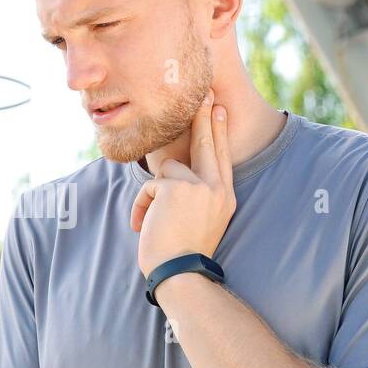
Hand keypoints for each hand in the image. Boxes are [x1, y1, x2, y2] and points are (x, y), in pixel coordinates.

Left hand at [129, 90, 235, 276]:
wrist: (180, 274)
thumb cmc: (181, 255)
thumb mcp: (200, 221)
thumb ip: (196, 194)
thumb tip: (173, 171)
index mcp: (225, 197)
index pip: (221, 157)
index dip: (218, 132)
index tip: (218, 109)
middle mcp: (217, 189)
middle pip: (206, 143)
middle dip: (203, 116)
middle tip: (204, 92)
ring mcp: (199, 187)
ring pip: (167, 169)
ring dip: (154, 194)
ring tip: (154, 222)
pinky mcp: (176, 188)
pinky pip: (150, 185)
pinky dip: (142, 206)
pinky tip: (144, 226)